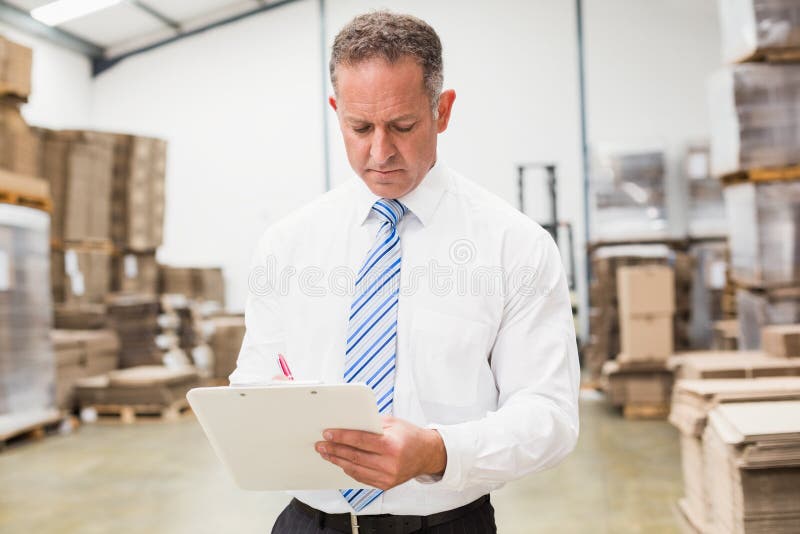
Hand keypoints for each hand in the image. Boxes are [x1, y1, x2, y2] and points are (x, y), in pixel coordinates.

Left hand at [315, 416, 446, 490]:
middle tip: (321, 444)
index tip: (328, 433)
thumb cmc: (410, 436)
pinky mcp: (385, 484)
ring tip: (327, 453)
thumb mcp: (392, 423)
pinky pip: (361, 478)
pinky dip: (349, 469)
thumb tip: (348, 423)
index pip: (360, 440)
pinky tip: (341, 462)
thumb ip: (371, 423)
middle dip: (334, 449)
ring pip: (355, 469)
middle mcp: (390, 463)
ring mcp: (387, 476)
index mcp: (391, 445)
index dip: (342, 437)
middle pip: (354, 456)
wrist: (427, 454)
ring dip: (338, 460)